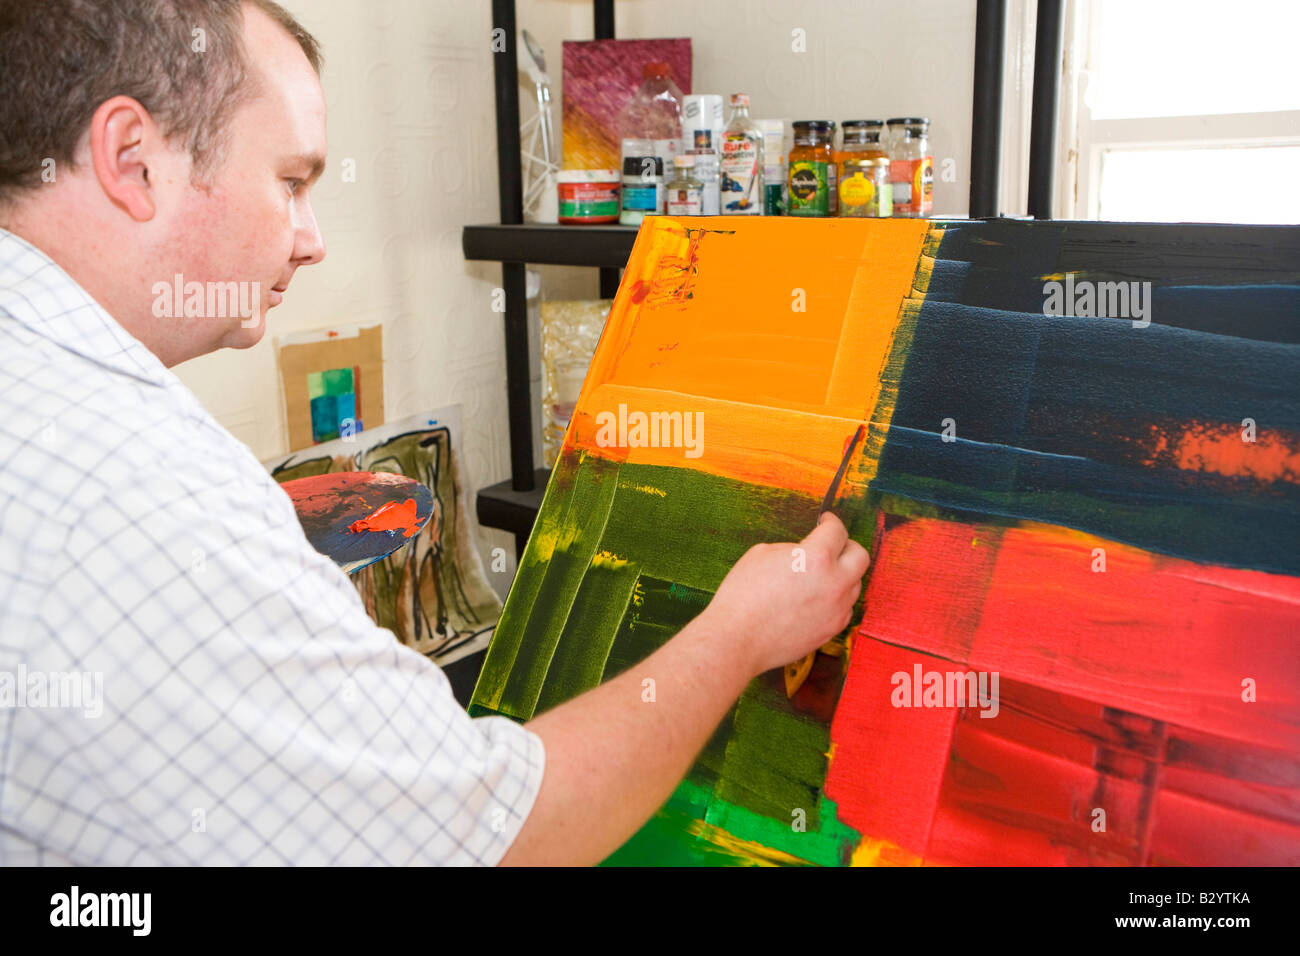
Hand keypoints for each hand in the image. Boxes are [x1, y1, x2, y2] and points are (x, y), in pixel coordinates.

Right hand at [699, 513, 869, 677]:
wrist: (737, 638)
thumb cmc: (743, 595)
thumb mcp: (763, 554)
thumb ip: (793, 549)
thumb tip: (804, 552)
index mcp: (817, 557)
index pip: (837, 531)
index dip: (830, 522)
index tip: (825, 521)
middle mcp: (834, 583)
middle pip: (860, 556)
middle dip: (847, 546)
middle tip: (832, 545)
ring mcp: (836, 609)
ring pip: (855, 584)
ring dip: (842, 575)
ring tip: (820, 575)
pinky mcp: (832, 629)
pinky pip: (845, 608)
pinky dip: (836, 599)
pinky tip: (816, 598)